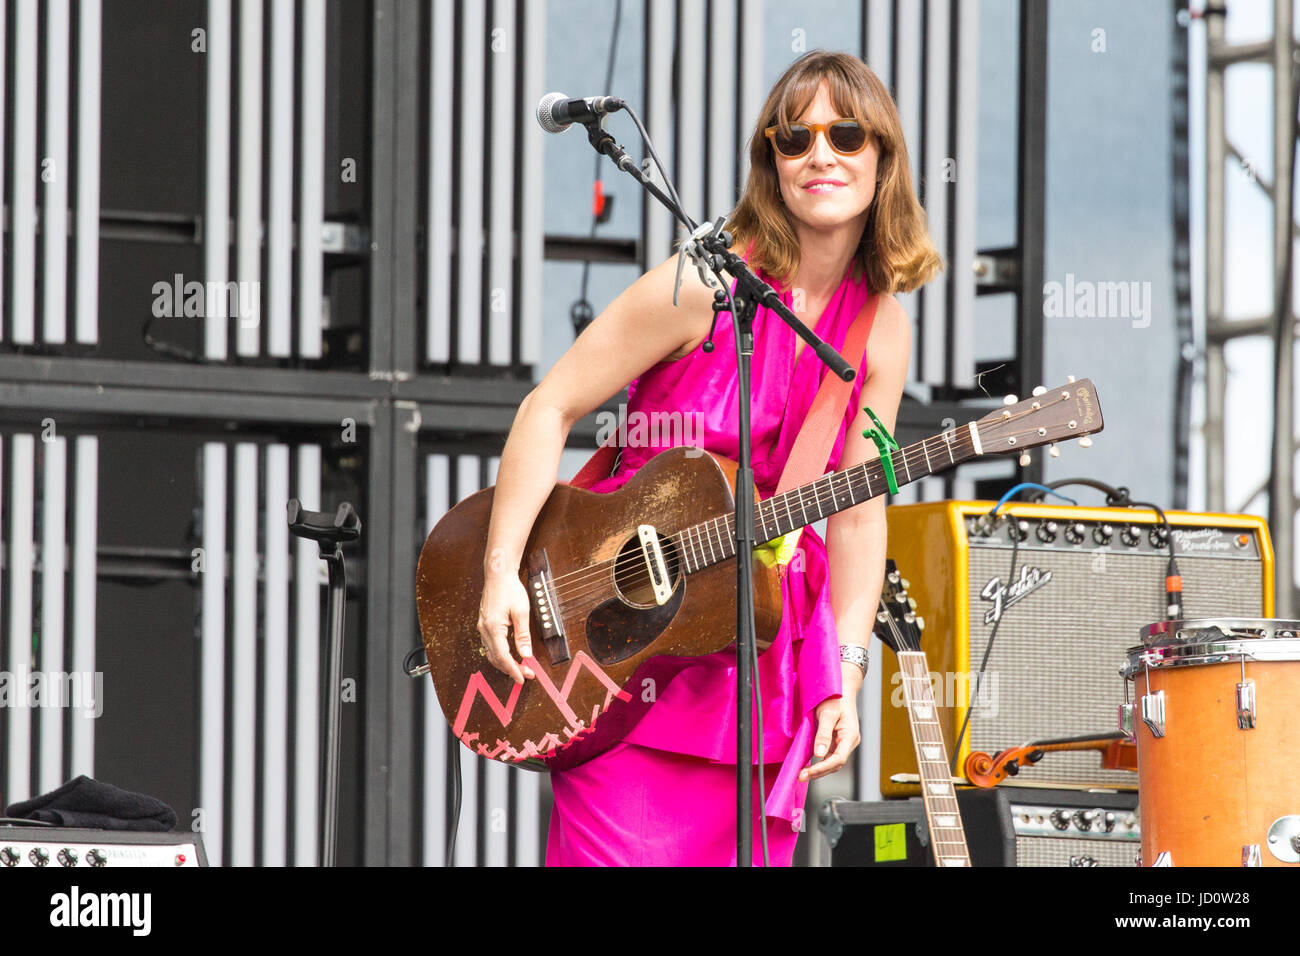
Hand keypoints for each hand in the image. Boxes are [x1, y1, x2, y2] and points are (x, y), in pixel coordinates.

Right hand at [476, 568, 534, 682]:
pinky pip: (490, 645)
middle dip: (511, 669)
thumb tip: (526, 654)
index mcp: (492, 627)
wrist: (498, 575)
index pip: (503, 657)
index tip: (523, 678)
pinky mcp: (484, 624)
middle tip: (526, 675)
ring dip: (505, 663)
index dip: (513, 670)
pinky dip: (500, 654)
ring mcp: (482, 627)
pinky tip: (510, 655)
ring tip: (520, 667)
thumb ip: (523, 635)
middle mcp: (484, 630)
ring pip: (492, 653)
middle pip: (496, 658)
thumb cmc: (510, 589)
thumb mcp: (521, 612)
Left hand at [799, 692, 860, 781]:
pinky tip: (809, 764)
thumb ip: (823, 734)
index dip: (822, 768)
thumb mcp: (827, 714)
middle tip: (801, 776)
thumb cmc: (835, 697)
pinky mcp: (838, 740)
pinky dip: (820, 761)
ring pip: (832, 761)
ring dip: (819, 769)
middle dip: (819, 772)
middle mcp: (849, 741)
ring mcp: (844, 741)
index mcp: (850, 735)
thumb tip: (819, 754)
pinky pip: (830, 755)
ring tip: (803, 773)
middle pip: (835, 763)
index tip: (808, 772)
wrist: (842, 687)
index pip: (838, 759)